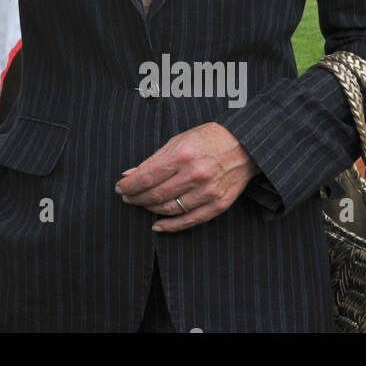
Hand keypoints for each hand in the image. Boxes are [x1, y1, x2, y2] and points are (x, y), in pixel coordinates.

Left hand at [115, 123, 258, 232]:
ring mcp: (208, 192)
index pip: (147, 177)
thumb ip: (153, 160)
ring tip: (141, 205)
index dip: (129, 185)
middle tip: (127, 197)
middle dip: (136, 198)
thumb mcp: (178, 140)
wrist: (245, 145)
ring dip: (150, 210)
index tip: (120, 188)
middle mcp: (195, 174)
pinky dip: (171, 226)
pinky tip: (158, 225)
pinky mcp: (219, 204)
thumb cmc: (208, 139)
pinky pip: (190, 221)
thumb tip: (129, 175)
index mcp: (182, 155)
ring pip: (169, 209)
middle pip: (156, 195)